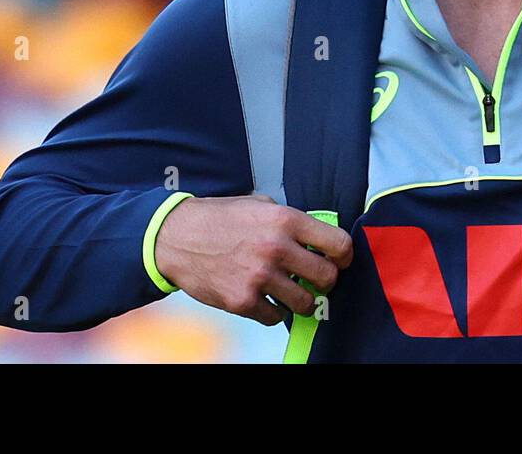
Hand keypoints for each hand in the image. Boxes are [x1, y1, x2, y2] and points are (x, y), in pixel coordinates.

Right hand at [154, 194, 353, 324]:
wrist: (177, 237)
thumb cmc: (219, 219)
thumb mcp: (260, 204)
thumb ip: (289, 220)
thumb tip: (317, 236)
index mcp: (285, 220)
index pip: (338, 244)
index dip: (345, 256)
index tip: (340, 261)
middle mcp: (276, 248)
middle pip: (327, 278)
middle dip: (325, 281)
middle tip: (316, 280)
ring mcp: (260, 277)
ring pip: (304, 303)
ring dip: (301, 300)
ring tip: (291, 291)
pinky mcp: (243, 300)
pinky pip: (276, 316)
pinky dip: (274, 311)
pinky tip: (265, 298)